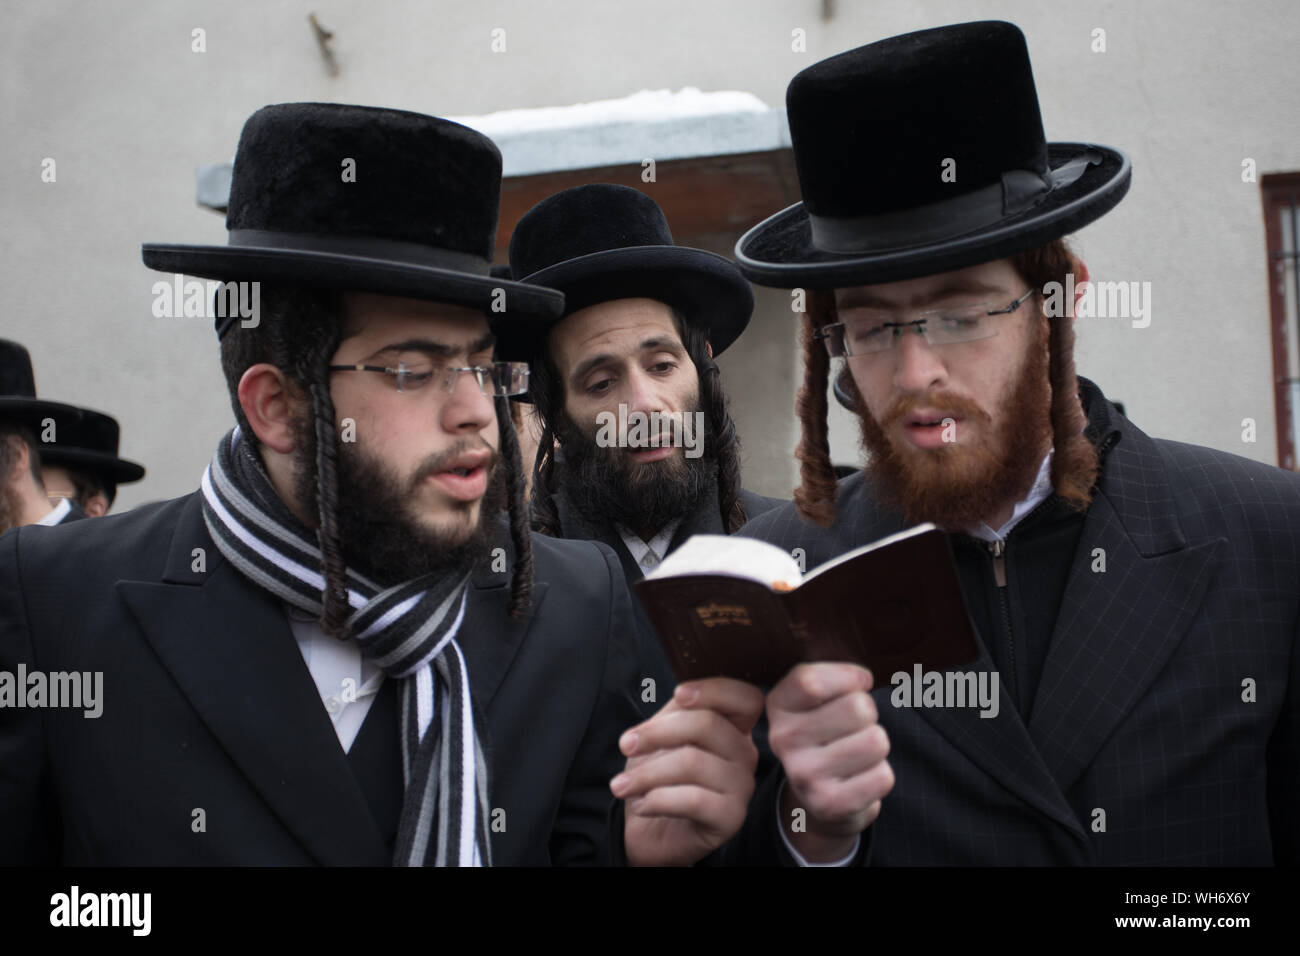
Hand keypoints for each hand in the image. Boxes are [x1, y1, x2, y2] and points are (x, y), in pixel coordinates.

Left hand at [614, 677, 763, 865]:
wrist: (647, 829)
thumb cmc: (657, 777)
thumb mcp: (664, 733)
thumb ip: (678, 710)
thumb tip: (681, 694)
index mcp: (734, 727)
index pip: (746, 698)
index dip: (714, 690)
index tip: (677, 695)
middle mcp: (745, 755)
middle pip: (708, 725)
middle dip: (656, 733)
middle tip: (625, 745)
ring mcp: (742, 787)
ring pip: (693, 763)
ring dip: (646, 774)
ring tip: (621, 786)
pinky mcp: (731, 818)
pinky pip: (693, 800)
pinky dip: (657, 800)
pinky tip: (641, 805)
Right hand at [767, 663, 893, 861]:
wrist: (815, 797)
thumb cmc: (825, 733)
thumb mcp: (816, 698)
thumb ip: (832, 676)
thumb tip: (863, 680)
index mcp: (779, 705)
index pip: (811, 681)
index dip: (848, 677)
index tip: (860, 682)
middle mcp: (783, 740)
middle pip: (858, 707)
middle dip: (868, 714)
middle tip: (853, 728)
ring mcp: (804, 774)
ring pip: (876, 741)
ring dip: (875, 746)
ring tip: (855, 753)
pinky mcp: (828, 804)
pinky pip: (882, 777)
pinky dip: (879, 776)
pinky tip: (857, 778)